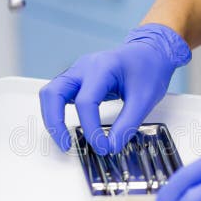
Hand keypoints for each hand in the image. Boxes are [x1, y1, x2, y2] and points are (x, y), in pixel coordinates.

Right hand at [40, 23, 191, 154]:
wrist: (150, 52)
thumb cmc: (149, 69)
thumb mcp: (145, 99)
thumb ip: (127, 124)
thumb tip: (111, 147)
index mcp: (102, 68)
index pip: (86, 102)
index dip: (91, 129)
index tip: (103, 148)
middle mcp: (84, 67)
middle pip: (53, 93)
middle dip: (55, 122)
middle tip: (67, 145)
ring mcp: (77, 71)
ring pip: (50, 93)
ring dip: (52, 118)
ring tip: (64, 141)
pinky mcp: (77, 79)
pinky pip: (57, 95)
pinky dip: (56, 112)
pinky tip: (66, 128)